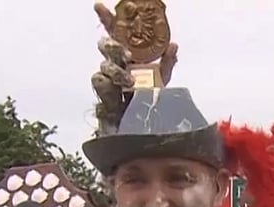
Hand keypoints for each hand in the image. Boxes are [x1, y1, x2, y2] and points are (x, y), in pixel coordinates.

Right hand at [91, 2, 179, 135]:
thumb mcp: (161, 79)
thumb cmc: (148, 99)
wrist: (141, 128)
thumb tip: (173, 45)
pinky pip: (100, 90)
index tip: (99, 6)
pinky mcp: (103, 100)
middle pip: (105, 47)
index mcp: (126, 56)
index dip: (107, 19)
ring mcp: (107, 82)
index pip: (115, 33)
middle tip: (126, 54)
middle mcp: (114, 65)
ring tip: (129, 82)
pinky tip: (116, 96)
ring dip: (116, 73)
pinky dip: (108, 92)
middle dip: (113, 47)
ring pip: (102, 69)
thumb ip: (167, 63)